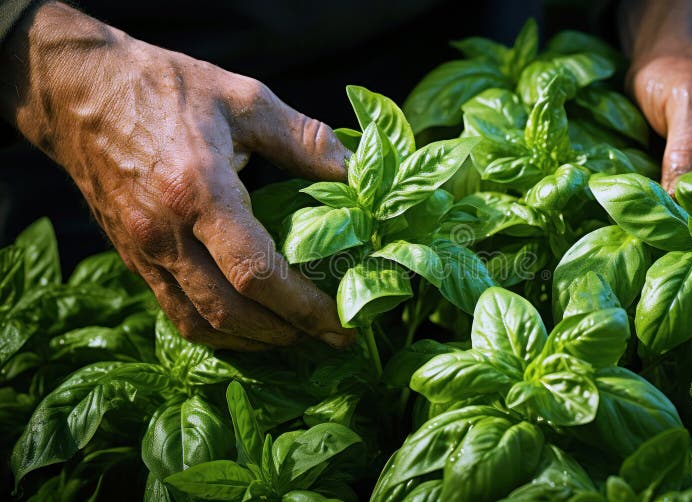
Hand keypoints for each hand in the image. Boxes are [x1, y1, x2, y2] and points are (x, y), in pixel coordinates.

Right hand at [0, 2, 354, 349]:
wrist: (77, 91)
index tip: (343, 323)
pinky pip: (177, 314)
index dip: (305, 307)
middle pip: (233, 313)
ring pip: (203, 324)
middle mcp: (167, 234)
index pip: (256, 273)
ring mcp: (144, 252)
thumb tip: (355, 172)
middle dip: (289, 333)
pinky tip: (249, 325)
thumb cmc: (163, 87)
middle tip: (332, 336)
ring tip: (297, 336)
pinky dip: (219, 332)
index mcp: (198, 191)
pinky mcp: (133, 259)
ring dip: (255, 341)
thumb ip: (303, 137)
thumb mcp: (243, 98)